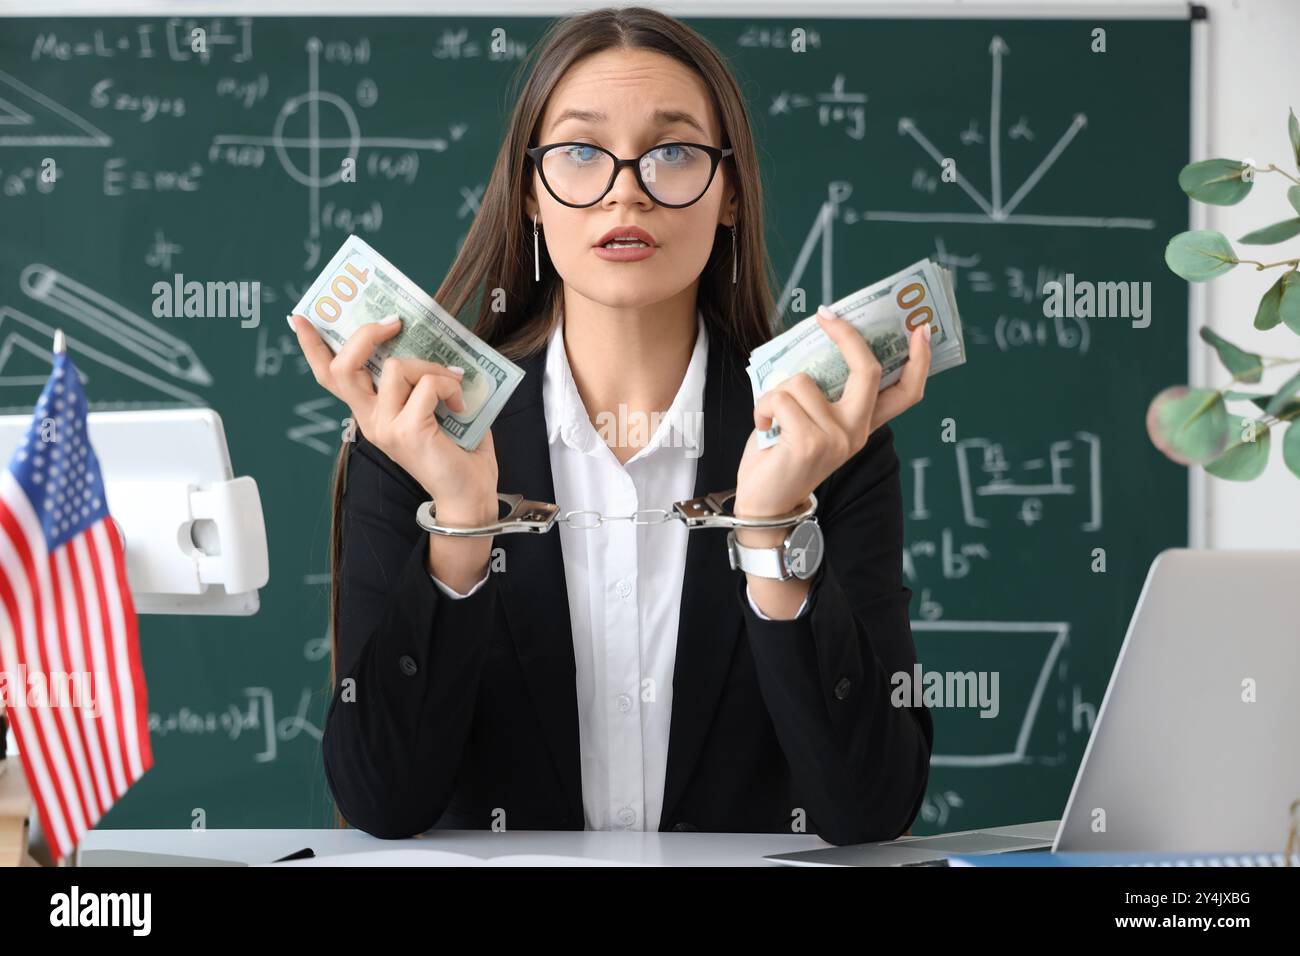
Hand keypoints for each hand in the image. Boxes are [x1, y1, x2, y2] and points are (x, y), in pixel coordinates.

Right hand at [288, 313, 498, 523]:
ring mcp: (385, 427)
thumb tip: (423, 338)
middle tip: (394, 322)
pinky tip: (460, 403)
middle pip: (344, 367)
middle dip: (366, 335)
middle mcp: (370, 420)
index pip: (330, 377)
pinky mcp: (408, 431)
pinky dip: (449, 384)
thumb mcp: (427, 407)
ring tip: (452, 381)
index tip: (301, 319)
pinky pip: (426, 384)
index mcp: (370, 412)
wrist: (469, 493)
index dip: (312, 346)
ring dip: (431, 366)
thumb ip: (416, 379)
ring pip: (395, 366)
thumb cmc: (455, 449)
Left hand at [733, 305, 931, 541]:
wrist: (765, 505)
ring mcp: (837, 438)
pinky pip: (781, 398)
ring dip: (776, 390)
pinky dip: (763, 406)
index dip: (919, 360)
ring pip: (804, 380)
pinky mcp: (810, 443)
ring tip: (771, 415)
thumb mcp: (811, 420)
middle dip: (846, 336)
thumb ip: (822, 393)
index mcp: (862, 425)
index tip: (921, 329)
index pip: (906, 393)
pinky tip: (763, 426)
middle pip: (867, 371)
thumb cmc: (782, 456)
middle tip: (826, 315)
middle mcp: (856, 431)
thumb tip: (817, 346)